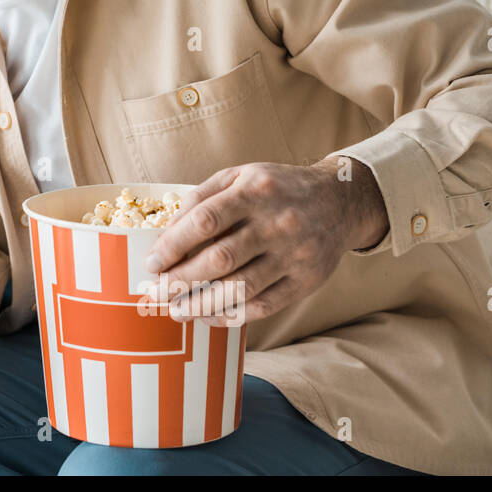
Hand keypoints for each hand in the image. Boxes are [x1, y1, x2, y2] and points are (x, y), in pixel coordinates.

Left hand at [141, 159, 387, 324]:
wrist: (340, 200)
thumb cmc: (275, 188)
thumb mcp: (239, 176)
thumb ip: (202, 198)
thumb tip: (166, 233)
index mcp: (254, 190)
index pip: (205, 221)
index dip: (172, 245)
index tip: (151, 263)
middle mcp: (277, 222)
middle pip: (220, 259)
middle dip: (181, 281)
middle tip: (156, 294)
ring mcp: (295, 254)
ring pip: (241, 288)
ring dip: (202, 305)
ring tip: (177, 311)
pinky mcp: (308, 280)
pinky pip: (265, 306)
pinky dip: (232, 315)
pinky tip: (209, 316)